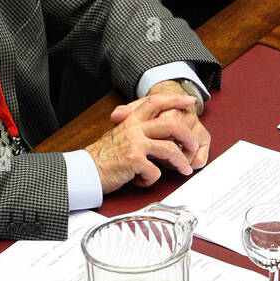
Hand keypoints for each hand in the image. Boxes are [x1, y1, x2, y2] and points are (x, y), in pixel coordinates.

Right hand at [86, 87, 208, 193]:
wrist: (84, 172)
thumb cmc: (101, 157)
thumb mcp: (119, 135)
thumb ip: (136, 130)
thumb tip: (157, 133)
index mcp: (131, 120)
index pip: (155, 101)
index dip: (174, 99)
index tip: (190, 100)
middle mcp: (134, 128)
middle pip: (170, 124)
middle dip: (187, 134)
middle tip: (194, 143)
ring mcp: (135, 143)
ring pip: (169, 149)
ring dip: (180, 162)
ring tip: (184, 170)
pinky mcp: (134, 160)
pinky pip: (155, 172)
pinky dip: (152, 179)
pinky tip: (143, 181)